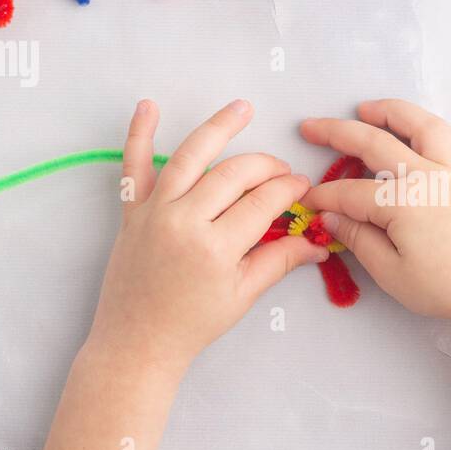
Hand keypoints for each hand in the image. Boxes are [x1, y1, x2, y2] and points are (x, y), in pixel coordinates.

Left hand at [88, 100, 327, 371]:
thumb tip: (318, 244)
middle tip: (284, 171)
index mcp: (216, 248)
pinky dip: (139, 134)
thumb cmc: (191, 325)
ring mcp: (155, 212)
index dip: (289, 190)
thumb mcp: (243, 296)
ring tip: (242, 107)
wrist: (136, 343)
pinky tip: (148, 106)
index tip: (303, 188)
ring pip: (191, 156)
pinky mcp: (132, 212)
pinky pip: (134, 166)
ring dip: (218, 127)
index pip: (264, 202)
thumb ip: (279, 261)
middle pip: (235, 175)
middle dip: (267, 166)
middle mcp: (184, 222)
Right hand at [301, 100, 450, 332]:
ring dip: (390, 111)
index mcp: (402, 201)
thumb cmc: (445, 287)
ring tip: (366, 108)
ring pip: (420, 125)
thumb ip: (358, 239)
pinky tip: (414, 130)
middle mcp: (427, 176)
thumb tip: (331, 218)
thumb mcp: (390, 272)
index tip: (307, 201)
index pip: (350, 192)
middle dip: (337, 133)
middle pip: (375, 143)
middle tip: (310, 126)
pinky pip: (448, 139)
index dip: (324, 196)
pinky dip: (426, 127)